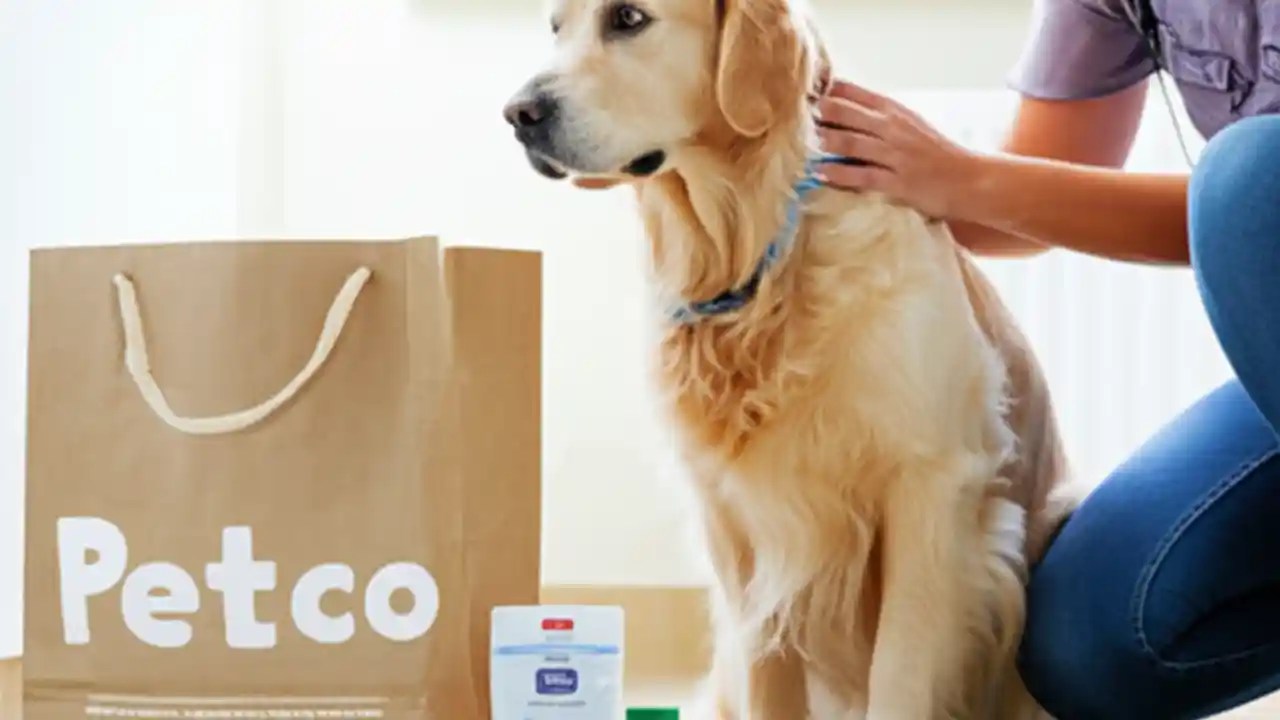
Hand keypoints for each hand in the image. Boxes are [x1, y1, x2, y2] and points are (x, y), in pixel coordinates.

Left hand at [815, 80, 978, 218]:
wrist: (969, 179)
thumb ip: (880, 118)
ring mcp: (895, 154)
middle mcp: (893, 128)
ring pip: (850, 143)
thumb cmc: (936, 153)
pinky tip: (821, 174)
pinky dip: (839, 175)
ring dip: (824, 143)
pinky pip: (862, 175)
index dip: (827, 92)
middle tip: (795, 119)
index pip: (854, 93)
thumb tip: (842, 113)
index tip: (805, 95)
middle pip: (847, 114)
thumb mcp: (910, 125)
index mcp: (894, 111)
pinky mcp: (897, 181)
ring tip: (802, 144)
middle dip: (819, 115)